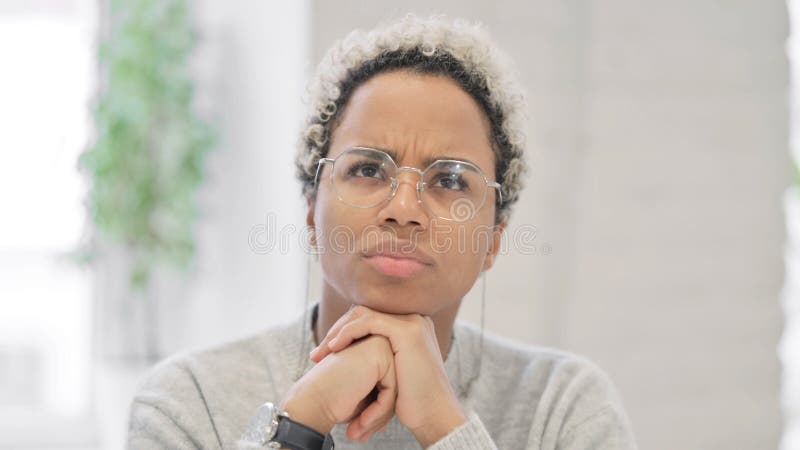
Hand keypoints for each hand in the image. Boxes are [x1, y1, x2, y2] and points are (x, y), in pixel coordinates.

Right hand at [281, 335, 396, 442]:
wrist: (311, 402)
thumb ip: (384, 390)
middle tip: (358, 433)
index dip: (379, 410)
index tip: (362, 427)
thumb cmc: (334, 401)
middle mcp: (378, 341)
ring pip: (396, 389)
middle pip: (396, 385)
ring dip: (377, 416)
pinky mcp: (379, 353)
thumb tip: (407, 402)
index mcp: (375, 349)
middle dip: (379, 414)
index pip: (393, 385)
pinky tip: (360, 422)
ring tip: (357, 431)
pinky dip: (378, 412)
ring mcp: (379, 343)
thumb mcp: (367, 395)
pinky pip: (392, 390)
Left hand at [310, 306, 466, 446]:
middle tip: (318, 354)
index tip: (325, 353)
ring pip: (363, 315)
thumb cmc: (413, 402)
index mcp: (410, 327)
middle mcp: (413, 320)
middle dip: (337, 330)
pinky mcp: (407, 331)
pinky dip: (348, 332)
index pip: (369, 319)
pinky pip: (368, 322)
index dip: (344, 332)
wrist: (433, 415)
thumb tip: (355, 356)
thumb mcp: (393, 373)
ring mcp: (412, 323)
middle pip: (364, 313)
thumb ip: (381, 358)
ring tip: (322, 352)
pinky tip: (335, 347)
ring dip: (337, 331)